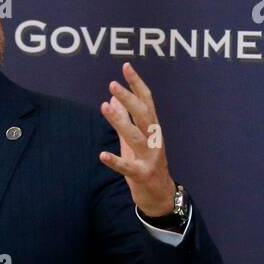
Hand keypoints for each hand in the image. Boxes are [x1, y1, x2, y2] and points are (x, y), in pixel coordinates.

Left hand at [98, 63, 176, 217]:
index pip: (147, 101)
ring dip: (120, 121)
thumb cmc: (146, 164)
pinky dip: (116, 161)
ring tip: (105, 107)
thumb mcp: (135, 139)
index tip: (126, 67)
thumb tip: (113, 97)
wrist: (161, 196)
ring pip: (135, 136)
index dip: (136, 83)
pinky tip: (102, 155)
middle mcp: (154, 139)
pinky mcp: (142, 174)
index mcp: (152, 129)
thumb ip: (125, 119)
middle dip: (129, 98)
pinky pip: (128, 166)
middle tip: (113, 84)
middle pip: (143, 114)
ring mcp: (150, 157)